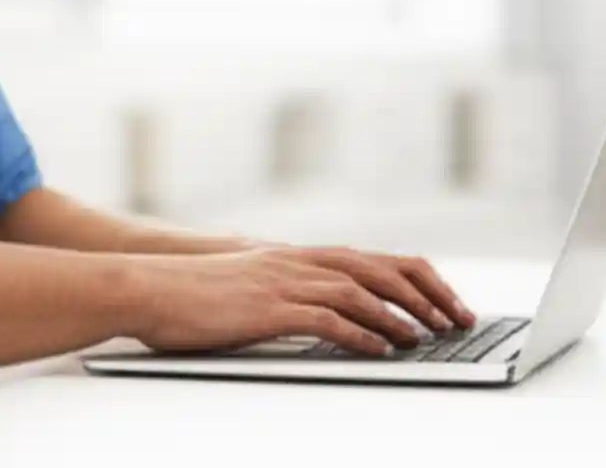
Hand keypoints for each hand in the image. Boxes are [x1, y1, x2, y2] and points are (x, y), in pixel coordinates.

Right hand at [127, 246, 475, 355]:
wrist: (149, 286)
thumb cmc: (197, 293)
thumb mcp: (257, 284)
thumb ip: (295, 292)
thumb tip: (330, 315)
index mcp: (304, 255)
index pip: (380, 260)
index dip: (420, 280)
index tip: (448, 302)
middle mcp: (303, 261)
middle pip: (383, 270)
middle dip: (427, 296)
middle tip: (457, 320)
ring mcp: (287, 281)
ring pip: (362, 292)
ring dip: (401, 316)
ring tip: (427, 338)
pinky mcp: (269, 307)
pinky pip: (327, 318)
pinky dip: (361, 333)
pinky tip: (382, 349)